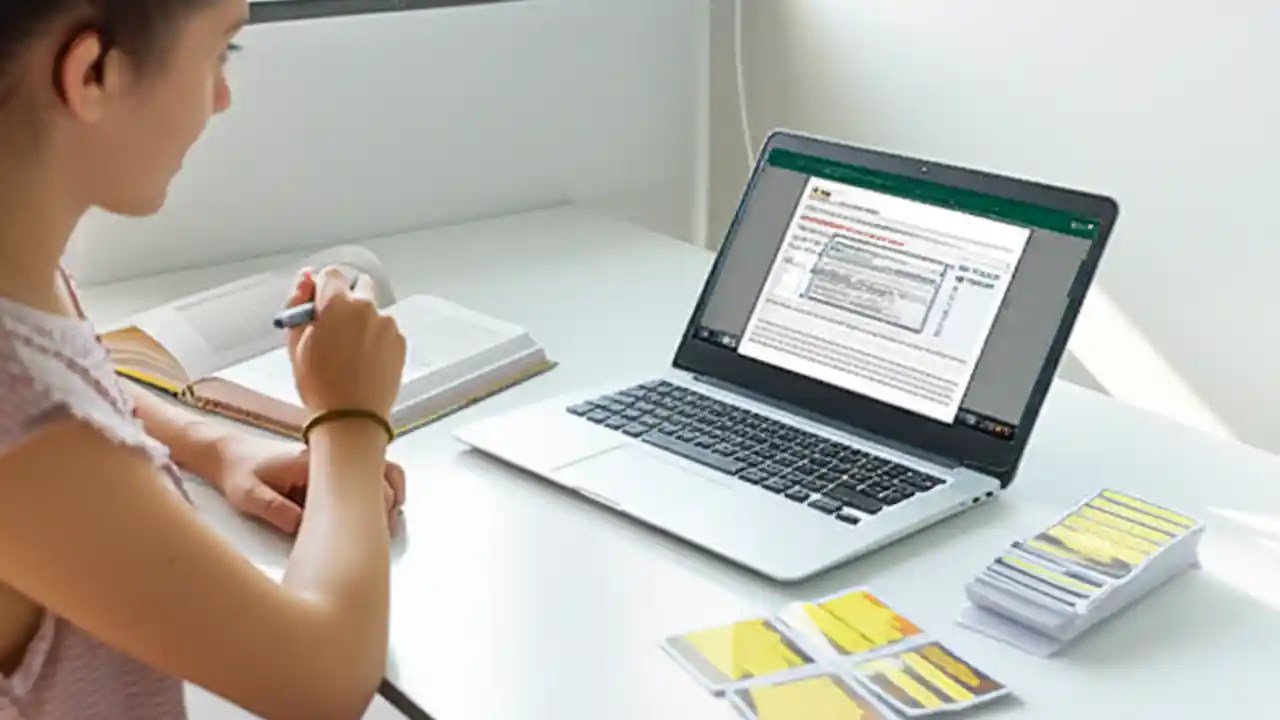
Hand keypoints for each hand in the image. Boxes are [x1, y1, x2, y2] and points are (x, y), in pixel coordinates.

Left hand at [209, 433, 406, 533]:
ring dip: (388, 490)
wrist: (229, 455)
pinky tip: (380, 509)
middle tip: (387, 529)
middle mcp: (329, 457)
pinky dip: (380, 486)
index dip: (372, 501)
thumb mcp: (247, 494)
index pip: (356, 477)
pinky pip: (364, 473)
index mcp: (312, 462)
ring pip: (376, 467)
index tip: (376, 525)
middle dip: (387, 498)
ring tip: (390, 520)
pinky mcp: (331, 468)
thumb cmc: (238, 473)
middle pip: (375, 470)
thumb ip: (274, 508)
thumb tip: (303, 526)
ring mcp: (332, 461)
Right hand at [287, 267, 405, 418]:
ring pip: (374, 310)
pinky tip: (365, 360)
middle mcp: (366, 306)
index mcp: (336, 303)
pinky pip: (386, 330)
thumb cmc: (318, 383)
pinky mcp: (400, 341)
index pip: (331, 274)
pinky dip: (377, 338)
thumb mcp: (295, 342)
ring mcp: (387, 323)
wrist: (351, 417)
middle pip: (358, 286)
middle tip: (336, 326)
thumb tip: (306, 278)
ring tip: (350, 352)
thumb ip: (298, 304)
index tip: (319, 306)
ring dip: (363, 321)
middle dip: (348, 300)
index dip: (323, 289)